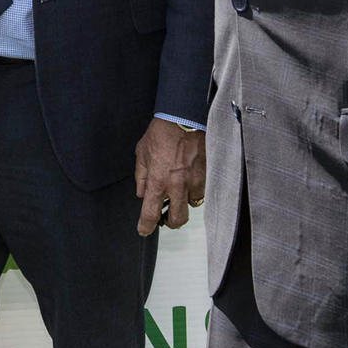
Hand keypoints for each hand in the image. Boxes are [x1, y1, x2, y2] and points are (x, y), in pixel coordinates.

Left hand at [134, 117, 205, 235]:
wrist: (184, 118)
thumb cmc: (161, 133)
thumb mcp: (142, 153)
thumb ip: (141, 176)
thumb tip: (142, 193)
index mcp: (158, 180)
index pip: (151, 213)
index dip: (146, 226)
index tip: (144, 230)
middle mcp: (177, 185)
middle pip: (178, 219)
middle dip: (170, 222)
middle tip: (165, 217)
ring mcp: (194, 181)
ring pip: (192, 205)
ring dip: (184, 202)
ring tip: (177, 191)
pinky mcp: (206, 175)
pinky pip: (201, 191)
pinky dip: (194, 190)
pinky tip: (188, 179)